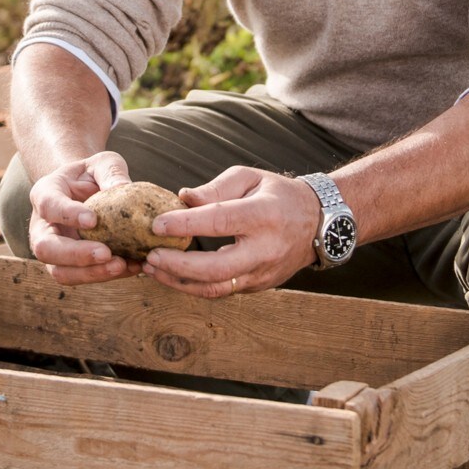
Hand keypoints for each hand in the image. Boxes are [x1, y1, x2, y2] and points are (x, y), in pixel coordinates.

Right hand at [28, 150, 138, 284]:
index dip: (68, 215)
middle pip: (45, 248)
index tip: (93, 220)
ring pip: (61, 272)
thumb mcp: (102, 163)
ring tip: (121, 266)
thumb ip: (110, 171)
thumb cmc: (92, 175)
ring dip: (90, 273)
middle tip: (106, 253)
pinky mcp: (70, 266)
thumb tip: (124, 188)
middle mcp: (42, 227)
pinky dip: (106, 276)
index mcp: (45, 194)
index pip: (49, 206)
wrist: (85, 192)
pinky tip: (132, 267)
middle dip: (75, 255)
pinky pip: (82, 278)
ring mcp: (53, 250)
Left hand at [142, 167, 321, 298]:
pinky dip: (194, 285)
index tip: (156, 224)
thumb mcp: (251, 178)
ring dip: (180, 282)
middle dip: (178, 266)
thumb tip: (183, 198)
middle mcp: (265, 249)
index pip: (219, 221)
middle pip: (216, 268)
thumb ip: (216, 188)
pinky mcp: (258, 286)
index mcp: (263, 215)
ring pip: (216, 288)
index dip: (186, 224)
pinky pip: (222, 290)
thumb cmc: (278, 195)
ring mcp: (263, 273)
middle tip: (150, 256)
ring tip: (153, 269)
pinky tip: (172, 273)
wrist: (318, 224)